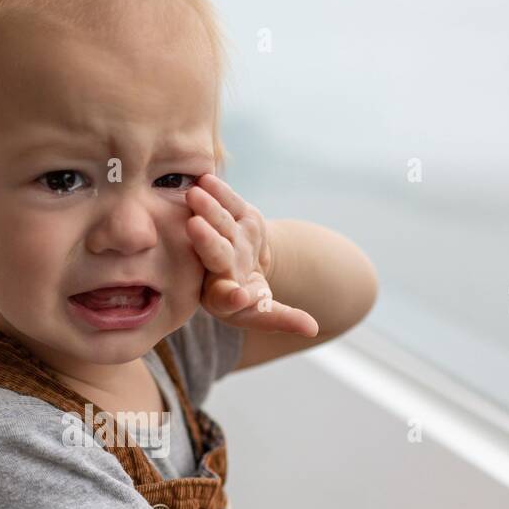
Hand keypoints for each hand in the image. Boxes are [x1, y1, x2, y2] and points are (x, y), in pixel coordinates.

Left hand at [185, 172, 318, 334]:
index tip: (237, 297)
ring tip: (197, 194)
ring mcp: (220, 241)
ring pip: (215, 225)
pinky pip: (222, 204)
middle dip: (206, 241)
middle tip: (195, 227)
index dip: (231, 298)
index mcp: (222, 298)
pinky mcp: (228, 219)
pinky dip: (217, 191)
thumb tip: (312, 330)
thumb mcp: (267, 312)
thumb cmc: (252, 298)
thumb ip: (286, 319)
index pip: (226, 299)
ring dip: (207, 208)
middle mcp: (215, 268)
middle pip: (214, 255)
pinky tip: (207, 178)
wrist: (245, 268)